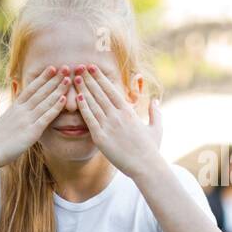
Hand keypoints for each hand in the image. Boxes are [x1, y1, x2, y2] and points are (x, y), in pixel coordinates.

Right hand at [0, 67, 69, 169]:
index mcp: (13, 108)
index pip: (30, 89)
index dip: (42, 78)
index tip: (52, 68)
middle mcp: (21, 112)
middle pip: (40, 92)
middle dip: (54, 80)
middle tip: (66, 68)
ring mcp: (26, 121)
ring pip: (45, 102)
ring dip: (58, 91)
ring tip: (69, 80)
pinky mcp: (31, 132)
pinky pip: (46, 118)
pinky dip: (55, 108)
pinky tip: (64, 100)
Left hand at [72, 64, 162, 178]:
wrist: (146, 166)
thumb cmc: (151, 148)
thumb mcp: (156, 127)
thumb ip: (155, 112)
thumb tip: (156, 100)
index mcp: (129, 111)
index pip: (111, 90)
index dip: (100, 78)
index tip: (93, 68)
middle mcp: (118, 115)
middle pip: (100, 93)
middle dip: (89, 79)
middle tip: (79, 66)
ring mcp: (109, 126)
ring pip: (94, 103)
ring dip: (84, 89)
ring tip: (75, 77)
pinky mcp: (101, 138)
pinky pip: (90, 120)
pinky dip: (83, 108)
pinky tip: (77, 98)